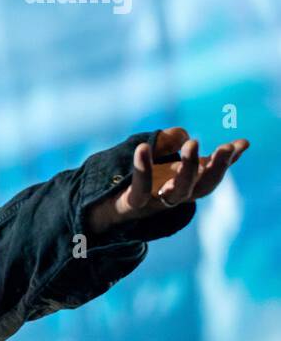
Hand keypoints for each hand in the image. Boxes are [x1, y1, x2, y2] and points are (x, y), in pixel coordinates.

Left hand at [85, 127, 248, 234]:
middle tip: (225, 147)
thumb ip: (172, 143)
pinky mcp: (132, 204)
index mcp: (183, 185)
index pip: (210, 176)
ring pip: (178, 193)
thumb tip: (185, 135)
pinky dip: (142, 169)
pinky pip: (139, 189)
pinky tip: (142, 148)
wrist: (99, 204)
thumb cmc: (133, 178)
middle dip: (217, 169)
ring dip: (189, 169)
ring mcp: (154, 203)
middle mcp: (173, 196)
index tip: (241, 143)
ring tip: (192, 142)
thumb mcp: (157, 155)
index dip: (227, 162)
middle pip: (202, 188)